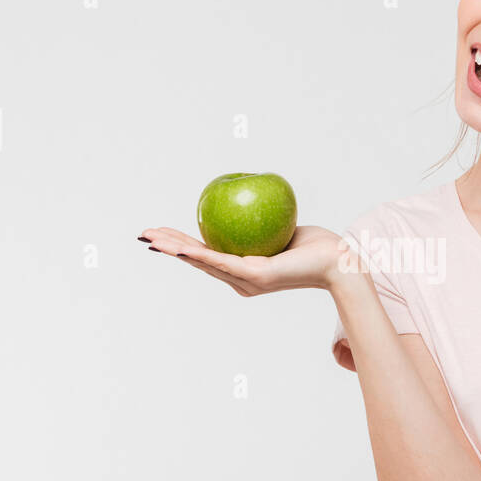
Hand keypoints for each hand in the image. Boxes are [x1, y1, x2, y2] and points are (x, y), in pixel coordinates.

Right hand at [138, 225, 349, 294]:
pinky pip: (221, 261)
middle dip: (168, 248)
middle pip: (196, 261)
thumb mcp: (278, 229)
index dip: (180, 245)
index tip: (160, 234)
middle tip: (144, 235)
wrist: (337, 262)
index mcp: (242, 271)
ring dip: (174, 251)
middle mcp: (240, 281)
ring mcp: (246, 281)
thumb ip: (259, 222)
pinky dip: (198, 253)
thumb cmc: (314, 245)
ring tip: (152, 241)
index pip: (206, 255)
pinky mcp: (255, 276)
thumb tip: (244, 199)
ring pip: (202, 262)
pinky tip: (180, 246)